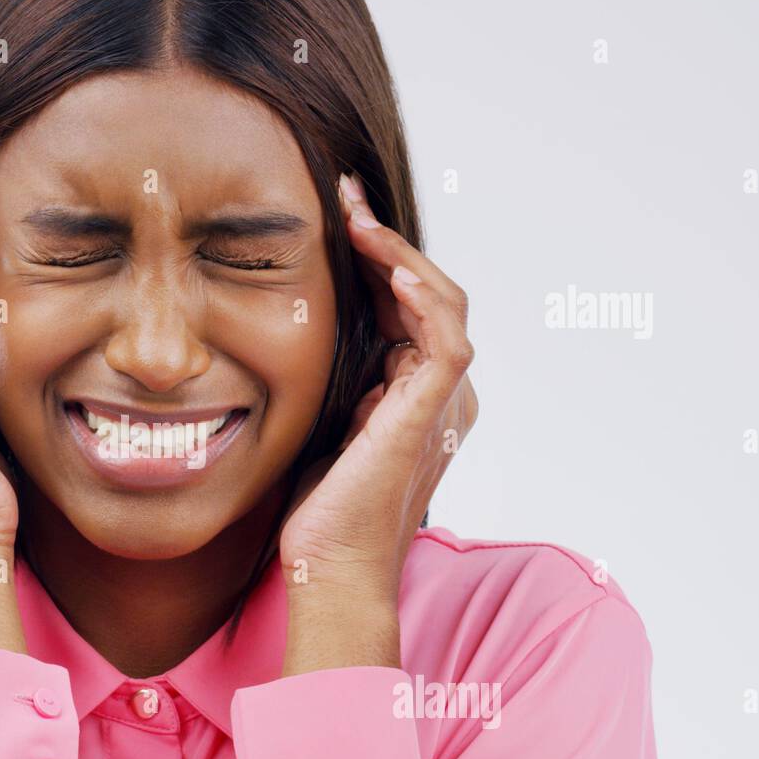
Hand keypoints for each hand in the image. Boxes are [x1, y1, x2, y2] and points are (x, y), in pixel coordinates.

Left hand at [279, 172, 477, 606]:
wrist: (329, 564)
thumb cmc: (320, 507)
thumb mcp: (324, 419)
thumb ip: (339, 375)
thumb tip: (312, 325)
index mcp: (418, 392)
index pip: (408, 304)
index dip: (377, 256)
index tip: (336, 216)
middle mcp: (441, 392)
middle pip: (428, 292)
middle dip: (386, 239)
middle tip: (344, 194)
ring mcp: (443, 401)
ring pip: (442, 301)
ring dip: (399, 252)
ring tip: (356, 215)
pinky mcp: (433, 412)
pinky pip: (447, 337)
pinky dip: (423, 296)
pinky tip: (388, 264)